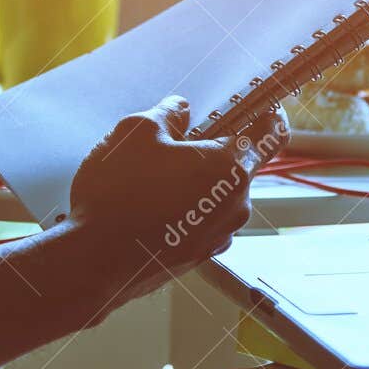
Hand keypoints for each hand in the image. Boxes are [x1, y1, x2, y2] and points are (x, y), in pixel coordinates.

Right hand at [67, 96, 287, 303]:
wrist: (95, 262)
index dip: (267, 113)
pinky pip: (200, 221)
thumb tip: (180, 110)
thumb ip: (167, 113)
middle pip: (238, 164)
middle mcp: (235, 205)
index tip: (253, 106)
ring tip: (150, 179)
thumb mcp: (136, 132)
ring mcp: (219, 235)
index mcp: (231, 167)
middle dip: (211, 149)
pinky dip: (183, 209)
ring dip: (193, 181)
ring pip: (216, 195)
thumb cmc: (118, 195)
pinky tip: (146, 207)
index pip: (272, 133)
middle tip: (173, 142)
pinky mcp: (198, 256)